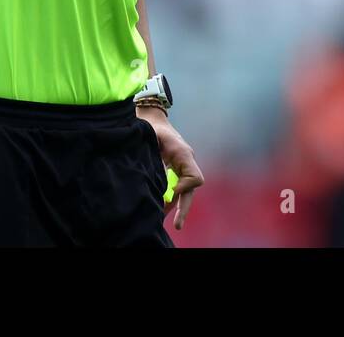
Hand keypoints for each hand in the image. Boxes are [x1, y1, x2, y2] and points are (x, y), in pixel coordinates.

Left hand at [137, 104, 203, 229]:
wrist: (150, 118)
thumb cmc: (149, 127)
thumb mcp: (150, 140)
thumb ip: (155, 159)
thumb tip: (159, 185)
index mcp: (183, 154)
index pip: (195, 177)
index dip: (184, 188)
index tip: (169, 192)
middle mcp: (186, 162)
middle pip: (191, 189)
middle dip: (183, 208)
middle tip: (177, 225)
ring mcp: (181, 167)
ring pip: (183, 192)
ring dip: (174, 206)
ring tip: (160, 220)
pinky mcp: (174, 170)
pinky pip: (175, 188)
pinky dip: (168, 200)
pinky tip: (158, 209)